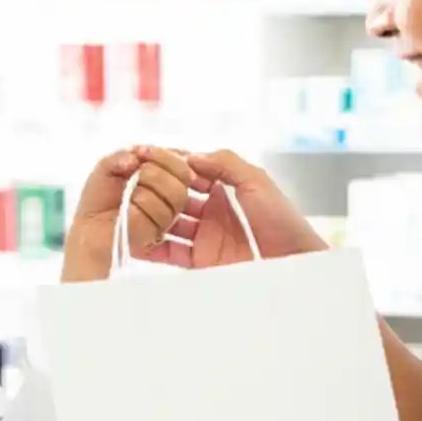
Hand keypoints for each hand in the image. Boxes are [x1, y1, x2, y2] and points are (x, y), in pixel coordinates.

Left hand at [62, 146, 194, 282]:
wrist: (89, 225)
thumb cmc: (99, 197)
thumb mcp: (107, 167)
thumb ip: (122, 156)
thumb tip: (138, 155)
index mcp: (162, 175)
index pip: (182, 160)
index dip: (168, 154)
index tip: (144, 152)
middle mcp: (170, 194)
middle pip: (185, 175)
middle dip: (162, 164)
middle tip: (139, 168)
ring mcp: (168, 213)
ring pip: (177, 193)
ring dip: (152, 183)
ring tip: (131, 189)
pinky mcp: (161, 230)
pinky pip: (162, 210)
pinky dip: (145, 201)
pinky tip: (131, 204)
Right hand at [137, 149, 327, 268]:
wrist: (296, 265)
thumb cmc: (283, 221)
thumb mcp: (258, 181)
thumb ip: (226, 163)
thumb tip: (189, 156)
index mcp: (226, 186)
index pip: (189, 169)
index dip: (167, 162)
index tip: (143, 156)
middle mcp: (212, 209)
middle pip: (173, 194)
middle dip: (152, 187)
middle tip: (129, 181)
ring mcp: (205, 235)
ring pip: (167, 221)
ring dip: (148, 215)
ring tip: (125, 207)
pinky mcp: (200, 260)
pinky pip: (169, 251)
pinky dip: (150, 246)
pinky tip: (133, 238)